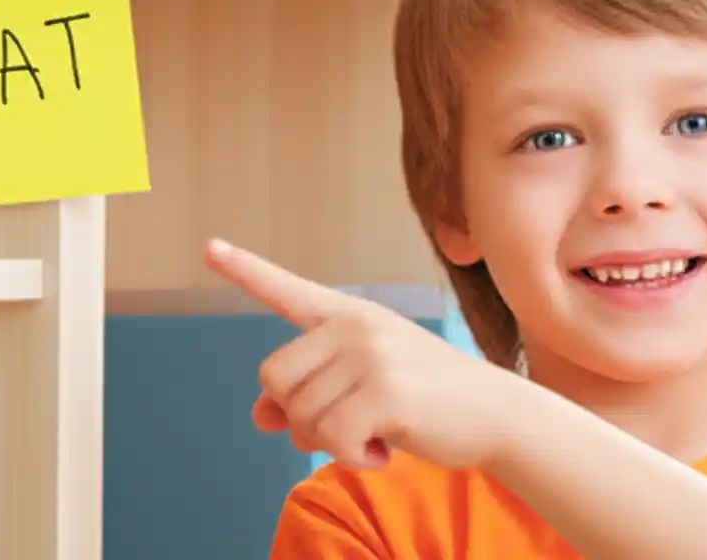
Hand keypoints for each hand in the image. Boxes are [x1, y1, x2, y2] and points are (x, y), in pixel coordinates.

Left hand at [204, 237, 525, 470]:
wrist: (496, 414)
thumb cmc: (427, 399)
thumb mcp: (364, 386)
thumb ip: (309, 393)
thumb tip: (259, 415)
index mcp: (349, 316)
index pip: (287, 290)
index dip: (245, 270)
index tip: (210, 247)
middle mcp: (355, 326)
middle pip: (275, 378)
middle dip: (298, 414)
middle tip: (344, 422)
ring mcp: (370, 356)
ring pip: (300, 416)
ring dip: (329, 442)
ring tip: (374, 433)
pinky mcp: (384, 392)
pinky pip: (331, 439)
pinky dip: (351, 458)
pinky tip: (382, 450)